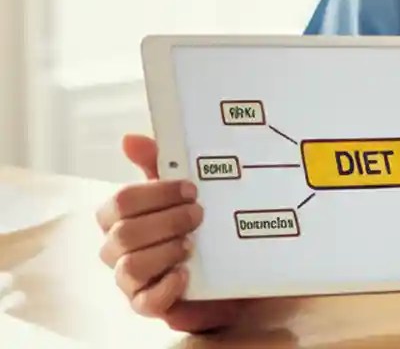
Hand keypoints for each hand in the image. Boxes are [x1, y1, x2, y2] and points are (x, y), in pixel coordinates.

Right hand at [95, 134, 247, 332]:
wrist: (236, 267)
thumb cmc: (202, 224)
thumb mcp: (186, 191)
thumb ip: (160, 165)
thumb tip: (129, 139)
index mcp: (125, 218)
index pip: (118, 203)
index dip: (153, 193)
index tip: (191, 188)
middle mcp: (122, 250)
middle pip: (122, 233)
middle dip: (165, 220)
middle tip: (199, 214)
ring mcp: (134, 280)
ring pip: (129, 268)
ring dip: (165, 251)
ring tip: (193, 244)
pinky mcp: (152, 305)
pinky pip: (145, 303)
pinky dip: (166, 286)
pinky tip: (187, 273)